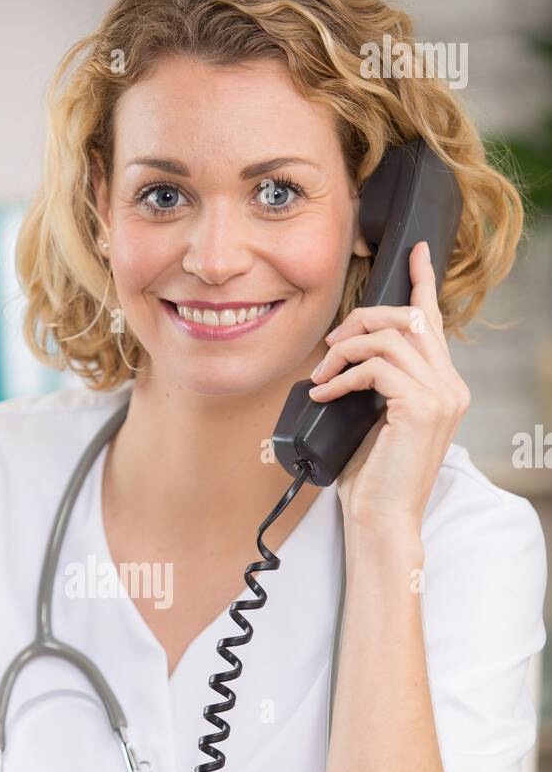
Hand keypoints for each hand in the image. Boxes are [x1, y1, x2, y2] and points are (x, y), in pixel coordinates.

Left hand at [307, 240, 469, 533]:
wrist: (381, 520)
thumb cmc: (372, 479)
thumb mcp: (372, 419)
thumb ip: (374, 383)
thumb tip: (342, 352)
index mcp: (443, 386)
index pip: (434, 322)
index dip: (422, 281)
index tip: (416, 251)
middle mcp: (450, 386)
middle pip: (408, 319)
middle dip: (361, 322)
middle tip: (329, 347)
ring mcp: (441, 396)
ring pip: (390, 338)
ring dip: (345, 350)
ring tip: (321, 375)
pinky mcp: (420, 407)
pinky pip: (376, 367)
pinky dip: (342, 375)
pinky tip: (324, 393)